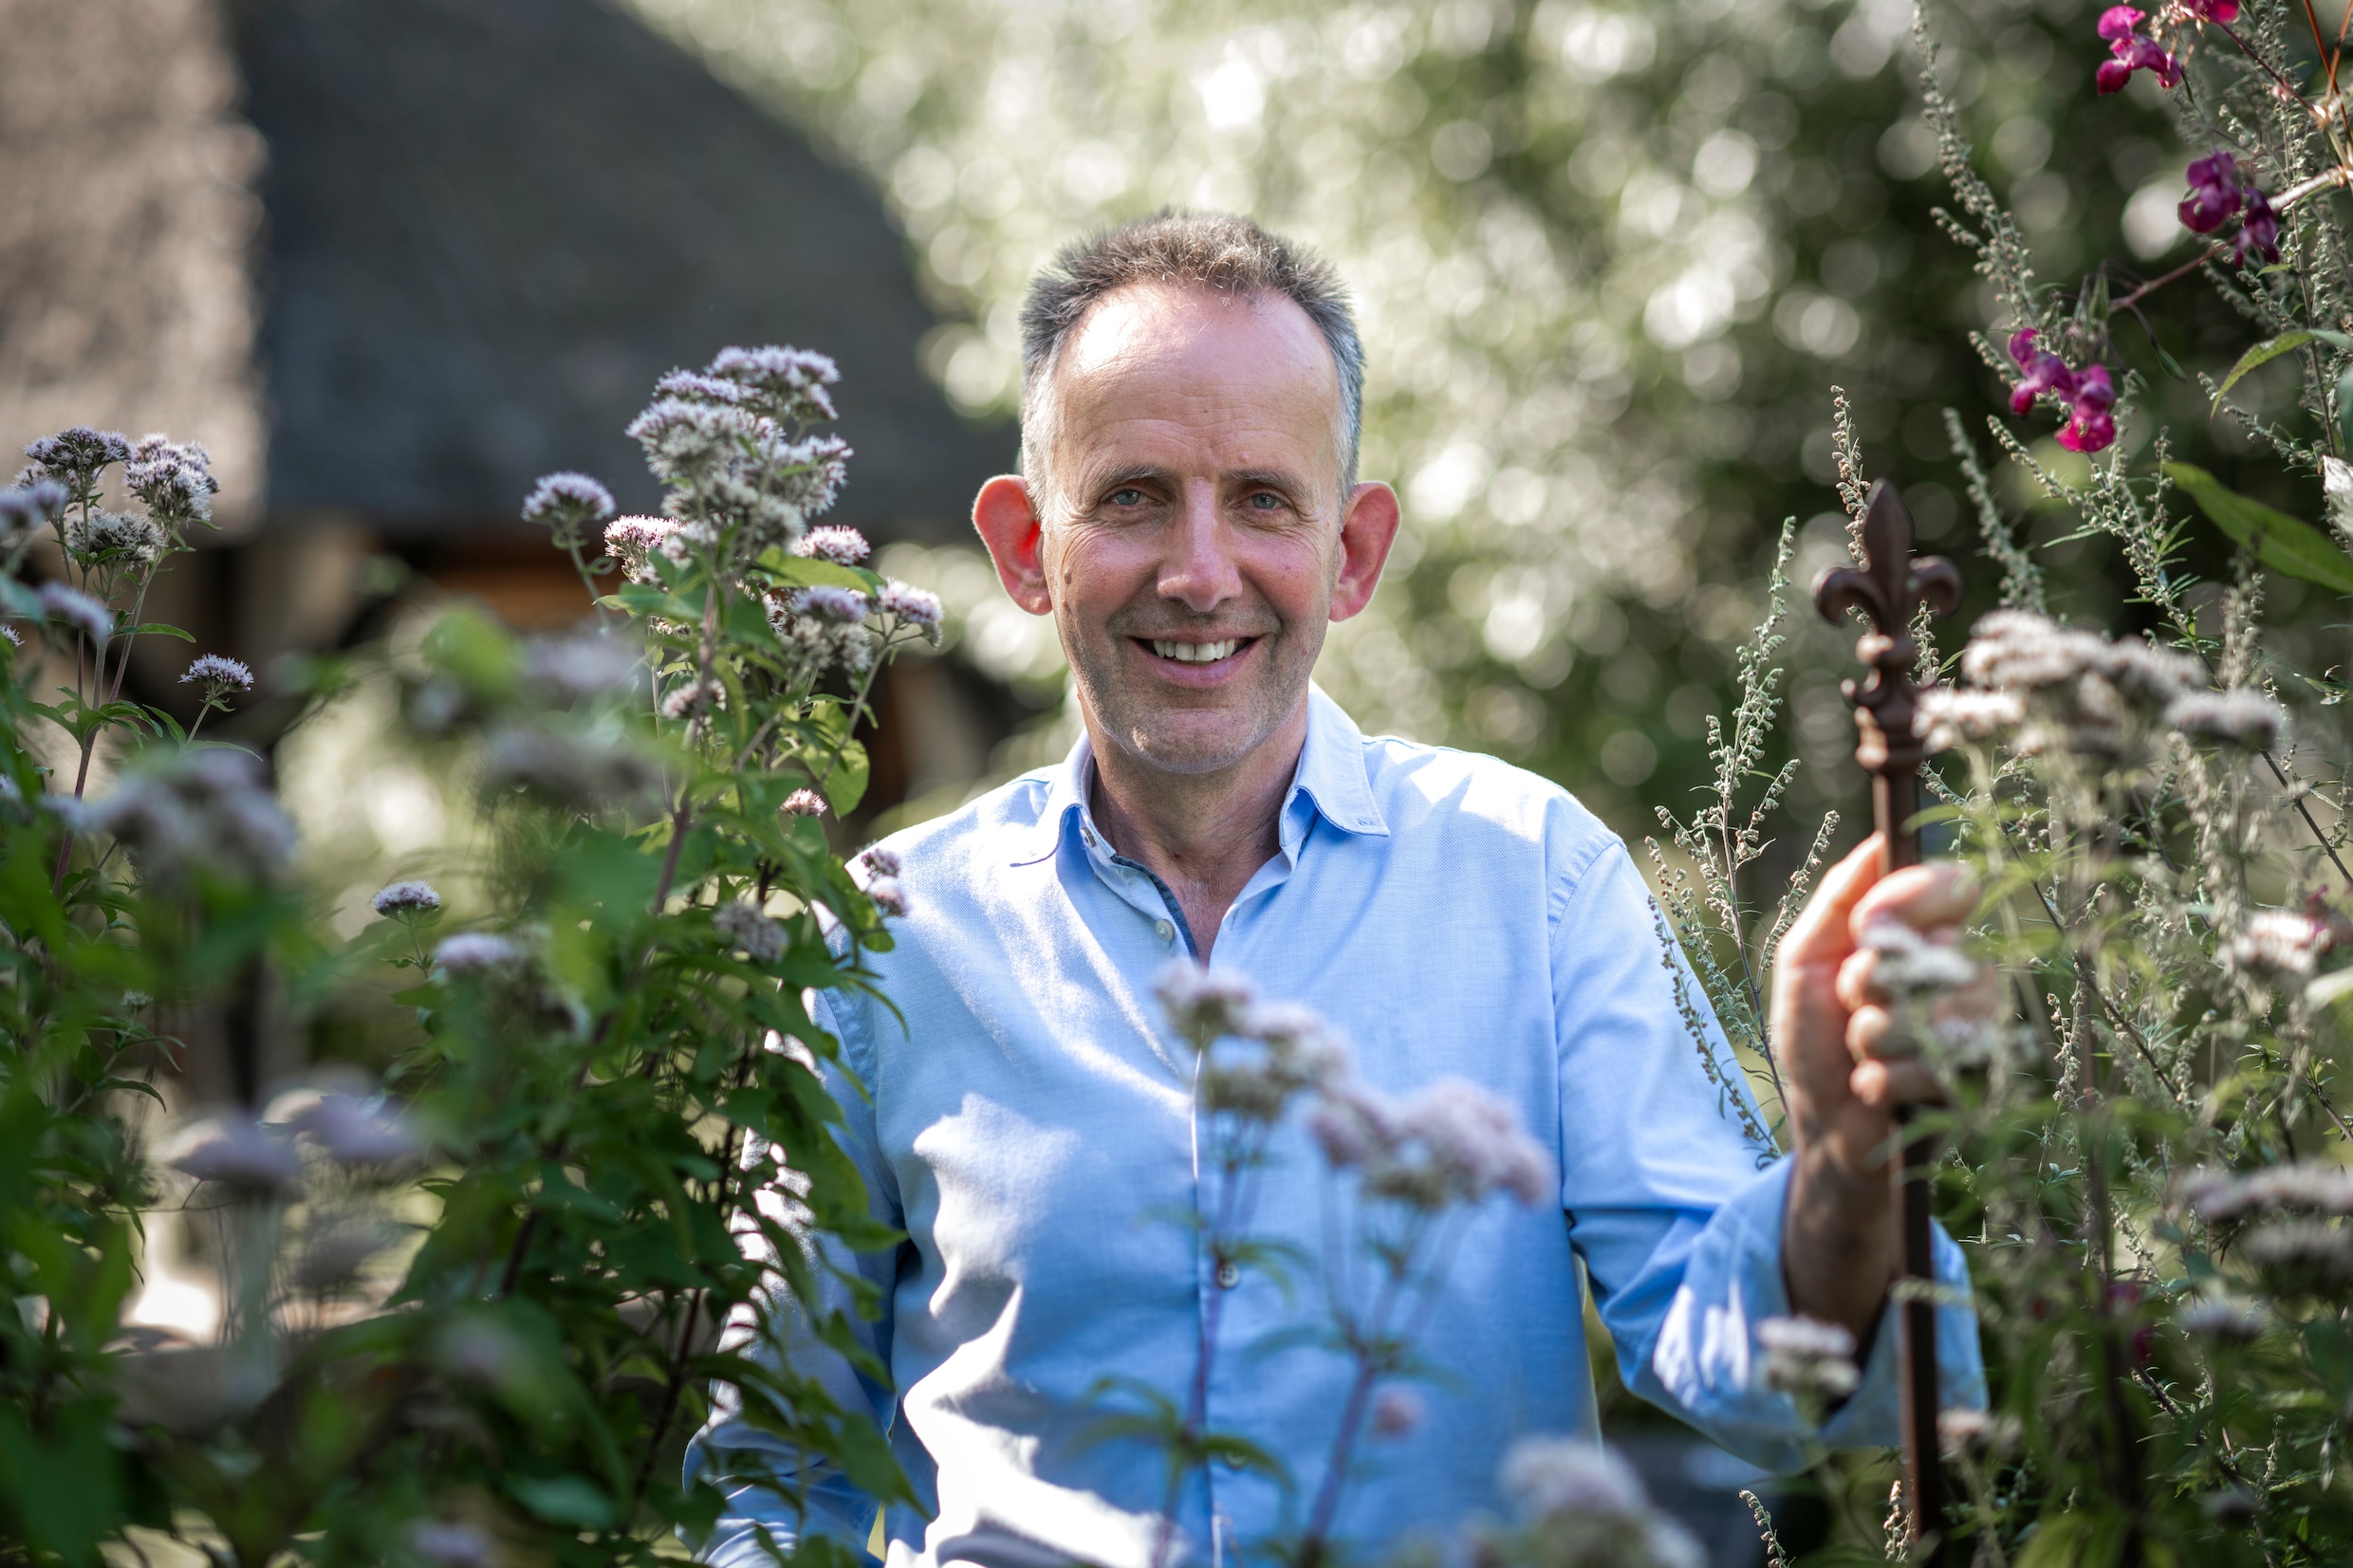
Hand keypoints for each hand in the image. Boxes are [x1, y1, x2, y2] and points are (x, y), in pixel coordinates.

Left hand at [1772, 833, 1994, 1334]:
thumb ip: (1837, 902)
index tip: (1867, 926)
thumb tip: (1877, 843)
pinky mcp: (1978, 1077)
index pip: (1953, 885)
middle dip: (1870, 981)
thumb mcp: (1803, 962)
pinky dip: (1886, 1077)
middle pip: (1941, 947)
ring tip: (1858, 1050)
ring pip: (1937, 1009)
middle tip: (1847, 1004)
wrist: (1823, 1126)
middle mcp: (1960, 970)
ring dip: (1873, 1034)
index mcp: (1920, 934)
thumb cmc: (1810, 1038)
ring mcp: (1976, 1024)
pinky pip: (1937, 1063)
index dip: (1912, 900)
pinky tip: (1873, 1086)